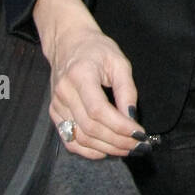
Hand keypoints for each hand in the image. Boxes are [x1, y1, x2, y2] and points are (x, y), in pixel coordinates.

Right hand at [34, 0, 141, 160]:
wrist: (68, 43)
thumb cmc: (96, 50)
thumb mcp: (119, 62)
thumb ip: (127, 90)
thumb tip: (131, 118)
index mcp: (80, 75)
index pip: (98, 111)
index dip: (120, 127)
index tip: (139, 134)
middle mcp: (64, 92)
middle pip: (90, 128)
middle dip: (117, 141)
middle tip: (138, 146)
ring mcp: (57, 105)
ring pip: (80, 138)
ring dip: (106, 148)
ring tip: (127, 149)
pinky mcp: (55, 114)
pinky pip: (70, 140)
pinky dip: (88, 150)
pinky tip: (105, 150)